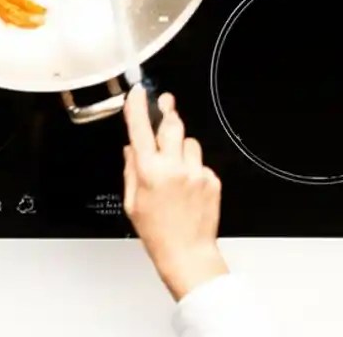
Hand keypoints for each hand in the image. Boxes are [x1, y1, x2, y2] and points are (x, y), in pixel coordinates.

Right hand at [123, 86, 227, 300]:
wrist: (186, 251)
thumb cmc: (157, 231)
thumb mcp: (132, 201)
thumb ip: (131, 169)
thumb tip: (131, 149)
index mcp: (148, 171)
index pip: (140, 128)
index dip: (138, 105)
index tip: (138, 92)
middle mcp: (173, 167)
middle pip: (172, 125)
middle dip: (167, 113)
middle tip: (165, 106)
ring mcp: (195, 172)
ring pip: (189, 142)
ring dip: (181, 146)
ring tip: (176, 167)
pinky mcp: (212, 179)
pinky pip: (201, 162)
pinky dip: (194, 167)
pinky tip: (188, 185)